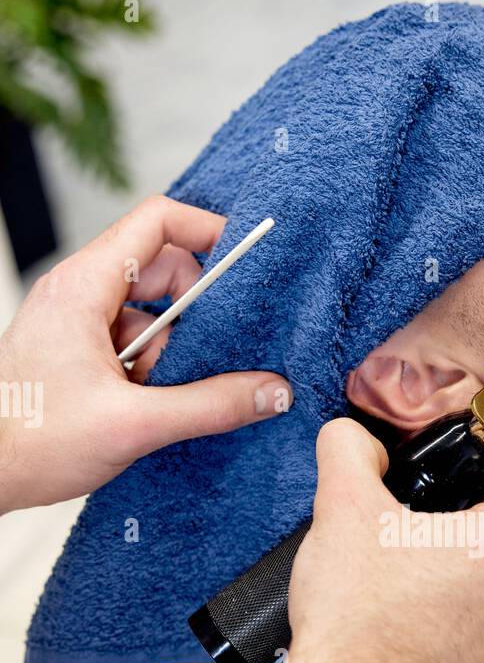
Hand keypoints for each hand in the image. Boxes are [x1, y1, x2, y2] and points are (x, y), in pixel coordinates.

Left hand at [0, 195, 290, 511]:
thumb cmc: (31, 441)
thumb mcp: (134, 425)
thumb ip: (212, 406)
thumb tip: (272, 392)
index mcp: (84, 286)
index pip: (158, 221)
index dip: (208, 232)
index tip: (246, 266)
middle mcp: (78, 292)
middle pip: (163, 271)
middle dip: (194, 316)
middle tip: (202, 361)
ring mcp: (76, 322)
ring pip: (150, 315)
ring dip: (171, 355)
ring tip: (156, 400)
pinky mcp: (76, 352)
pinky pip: (133, 344)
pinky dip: (151, 372)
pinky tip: (142, 410)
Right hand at [264, 417, 483, 662]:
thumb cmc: (356, 621)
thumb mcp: (340, 508)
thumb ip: (350, 451)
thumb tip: (354, 440)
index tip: (458, 502)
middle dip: (468, 548)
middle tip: (413, 552)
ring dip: (461, 597)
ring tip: (402, 599)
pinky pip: (480, 649)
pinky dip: (452, 643)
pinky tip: (406, 640)